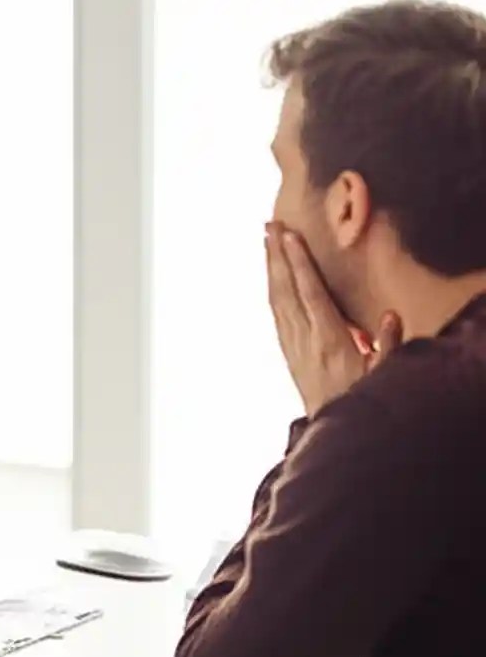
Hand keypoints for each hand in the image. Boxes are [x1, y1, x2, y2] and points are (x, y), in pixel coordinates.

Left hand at [265, 221, 402, 416]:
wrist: (332, 431)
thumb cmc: (360, 400)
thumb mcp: (383, 376)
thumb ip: (388, 345)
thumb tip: (389, 315)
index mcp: (330, 341)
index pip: (311, 295)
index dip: (300, 264)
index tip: (291, 237)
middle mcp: (305, 340)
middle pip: (287, 290)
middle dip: (278, 256)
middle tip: (270, 225)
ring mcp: (293, 345)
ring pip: (277, 299)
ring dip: (271, 267)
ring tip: (266, 239)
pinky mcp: (288, 351)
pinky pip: (277, 313)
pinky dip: (272, 289)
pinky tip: (270, 274)